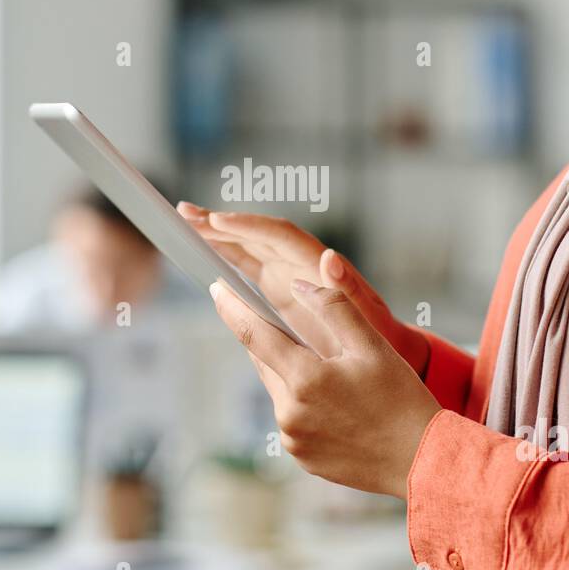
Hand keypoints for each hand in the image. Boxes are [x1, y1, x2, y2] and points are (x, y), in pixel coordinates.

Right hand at [178, 201, 429, 374]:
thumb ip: (348, 291)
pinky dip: (222, 258)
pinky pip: (245, 269)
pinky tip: (199, 253)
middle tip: (185, 214)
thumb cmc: (381, 337)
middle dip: (221, 224)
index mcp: (318, 265)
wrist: (385, 355)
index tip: (217, 221)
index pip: (278, 236)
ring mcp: (286, 276)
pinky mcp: (277, 292)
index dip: (248, 226)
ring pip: (246, 248)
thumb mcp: (369, 319)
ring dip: (216, 236)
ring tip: (184, 223)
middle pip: (255, 235)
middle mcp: (299, 264)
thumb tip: (331, 258)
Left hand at [209, 276, 440, 498]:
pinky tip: (340, 408)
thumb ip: (334, 308)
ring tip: (339, 381)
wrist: (422, 461)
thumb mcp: (373, 346)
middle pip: (267, 362)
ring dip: (294, 375)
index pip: (253, 335)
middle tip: (306, 335)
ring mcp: (292, 438)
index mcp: (305, 379)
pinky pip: (291, 419)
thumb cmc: (402, 399)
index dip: (231, 308)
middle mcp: (289, 412)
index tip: (216, 288)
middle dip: (276, 343)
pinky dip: (305, 404)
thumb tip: (299, 284)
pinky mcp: (300, 456)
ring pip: (279, 391)